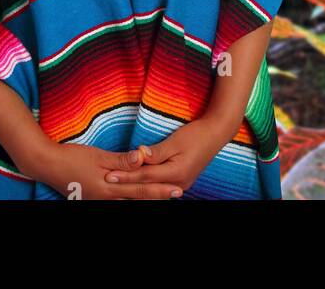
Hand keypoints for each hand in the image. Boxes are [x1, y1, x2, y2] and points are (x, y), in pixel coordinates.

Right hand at [34, 142, 184, 199]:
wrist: (47, 165)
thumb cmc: (72, 157)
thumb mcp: (98, 156)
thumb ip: (121, 160)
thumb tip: (142, 158)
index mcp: (109, 187)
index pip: (140, 189)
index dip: (159, 190)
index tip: (176, 190)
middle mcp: (106, 198)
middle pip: (137, 199)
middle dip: (157, 198)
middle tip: (177, 195)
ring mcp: (99, 200)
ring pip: (128, 202)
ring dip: (145, 199)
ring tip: (161, 197)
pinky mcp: (94, 198)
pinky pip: (116, 202)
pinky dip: (130, 199)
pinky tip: (135, 197)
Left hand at [102, 119, 230, 194]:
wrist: (216, 134)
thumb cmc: (196, 134)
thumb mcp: (175, 141)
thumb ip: (156, 152)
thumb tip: (139, 155)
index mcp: (177, 172)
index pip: (145, 176)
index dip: (126, 175)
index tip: (109, 174)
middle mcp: (179, 183)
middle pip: (148, 186)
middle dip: (127, 184)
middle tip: (108, 181)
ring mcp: (181, 184)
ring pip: (154, 190)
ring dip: (135, 188)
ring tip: (118, 187)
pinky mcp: (181, 180)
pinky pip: (160, 187)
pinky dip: (147, 186)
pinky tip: (136, 188)